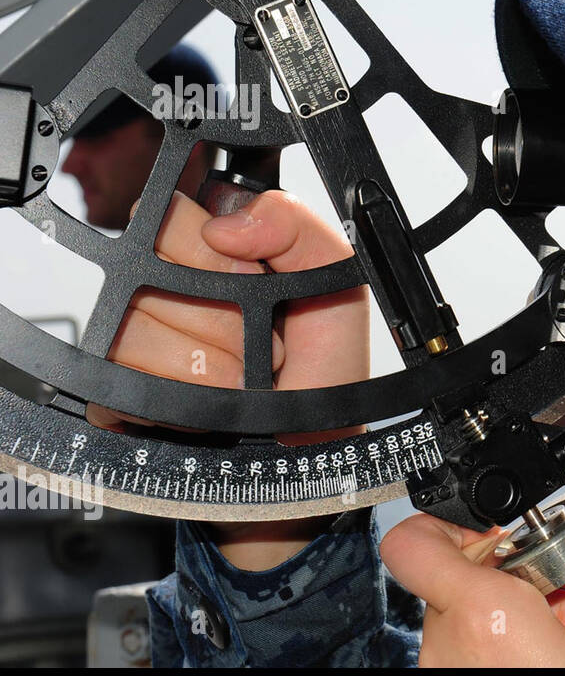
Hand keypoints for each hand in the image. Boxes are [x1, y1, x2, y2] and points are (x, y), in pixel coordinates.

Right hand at [86, 189, 369, 568]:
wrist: (306, 466)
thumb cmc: (322, 379)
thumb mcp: (340, 293)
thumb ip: (302, 229)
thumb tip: (230, 220)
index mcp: (219, 254)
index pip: (178, 209)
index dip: (220, 248)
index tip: (258, 282)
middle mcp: (169, 289)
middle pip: (151, 258)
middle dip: (221, 308)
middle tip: (258, 340)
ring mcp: (136, 339)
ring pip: (138, 319)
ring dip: (208, 362)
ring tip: (241, 379)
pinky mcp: (113, 390)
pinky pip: (123, 374)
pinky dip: (181, 396)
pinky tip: (211, 405)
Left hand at [380, 494, 564, 666]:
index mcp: (483, 614)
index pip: (412, 541)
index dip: (448, 524)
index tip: (500, 532)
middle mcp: (445, 641)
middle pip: (456, 575)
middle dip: (509, 573)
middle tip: (560, 591)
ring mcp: (439, 671)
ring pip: (460, 614)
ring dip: (506, 611)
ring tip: (558, 634)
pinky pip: (461, 649)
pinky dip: (496, 644)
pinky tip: (541, 660)